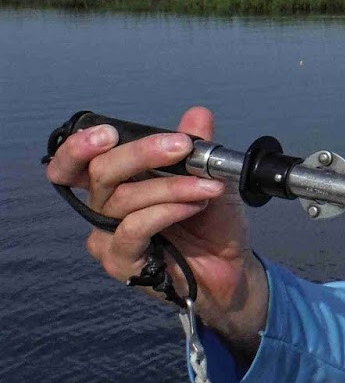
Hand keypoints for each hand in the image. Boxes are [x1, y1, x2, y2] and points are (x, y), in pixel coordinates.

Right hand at [45, 107, 267, 353]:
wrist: (232, 267)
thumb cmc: (213, 222)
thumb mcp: (211, 179)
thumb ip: (198, 149)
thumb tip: (197, 115)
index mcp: (116, 183)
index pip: (75, 163)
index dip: (79, 146)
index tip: (108, 132)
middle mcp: (104, 208)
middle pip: (99, 173)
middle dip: (141, 153)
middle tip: (181, 145)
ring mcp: (108, 237)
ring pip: (122, 200)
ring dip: (170, 187)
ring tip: (208, 187)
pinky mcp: (120, 262)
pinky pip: (133, 229)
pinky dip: (165, 212)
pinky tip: (193, 206)